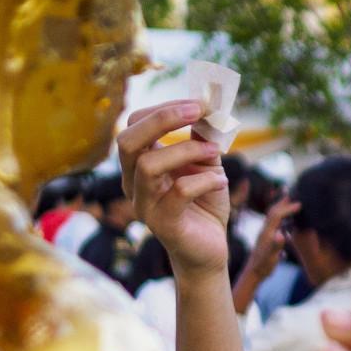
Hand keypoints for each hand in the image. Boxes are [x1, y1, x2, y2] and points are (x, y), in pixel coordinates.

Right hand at [116, 101, 229, 276]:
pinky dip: (204, 180)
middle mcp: (133, 183)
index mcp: (139, 163)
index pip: (135, 124)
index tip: (199, 103)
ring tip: (214, 150)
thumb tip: (209, 106)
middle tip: (199, 110)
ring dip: (186, 150)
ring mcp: (144, 205)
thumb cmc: (204, 201)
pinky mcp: (163, 224)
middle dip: (163, 119)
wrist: (210, 247)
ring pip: (149, 165)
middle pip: (127, 141)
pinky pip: (178, 193)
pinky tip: (222, 182)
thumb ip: (203, 137)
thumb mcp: (206, 162)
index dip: (164, 108)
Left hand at [246, 194, 301, 279]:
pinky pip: (275, 225)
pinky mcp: (266, 240)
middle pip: (274, 212)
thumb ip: (276, 245)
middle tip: (292, 192)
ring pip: (273, 218)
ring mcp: (265, 235)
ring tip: (289, 202)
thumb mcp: (271, 257)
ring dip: (282, 209)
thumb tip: (282, 234)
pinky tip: (287, 222)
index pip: (277, 215)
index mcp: (267, 233)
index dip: (288, 208)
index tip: (299, 204)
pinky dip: (281, 219)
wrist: (253, 274)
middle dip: (283, 202)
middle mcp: (265, 231)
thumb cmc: (263, 266)